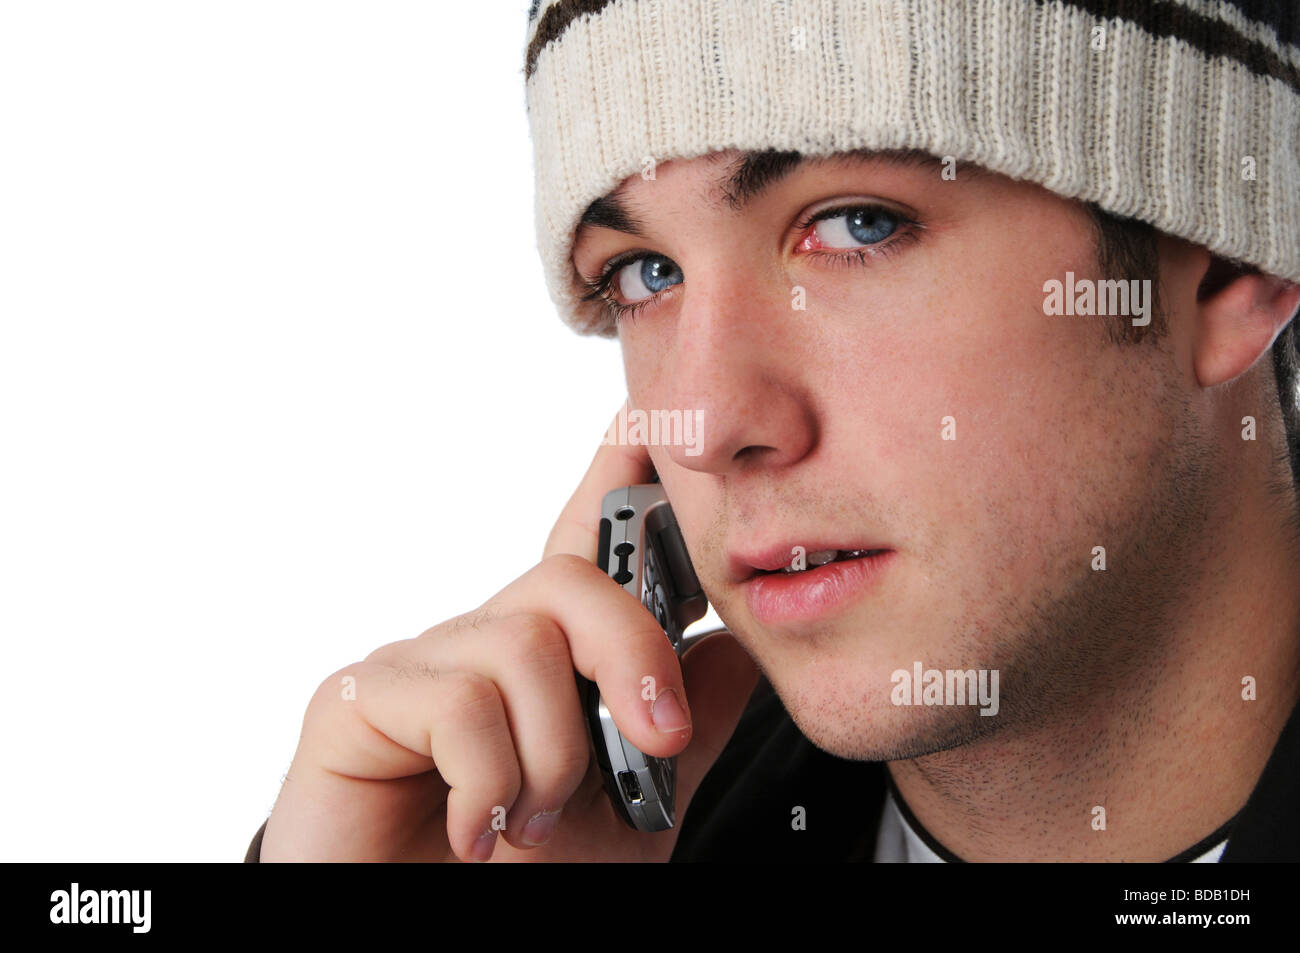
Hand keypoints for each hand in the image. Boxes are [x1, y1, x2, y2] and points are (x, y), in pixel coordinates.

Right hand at [259, 406, 758, 860]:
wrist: (416, 938)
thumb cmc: (517, 878)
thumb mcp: (632, 809)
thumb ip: (679, 727)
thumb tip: (738, 652)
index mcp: (549, 662)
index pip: (587, 543)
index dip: (616, 471)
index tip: (648, 414)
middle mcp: (482, 646)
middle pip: (574, 579)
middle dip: (634, 652)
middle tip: (656, 742)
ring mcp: (418, 668)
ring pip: (524, 642)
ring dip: (554, 753)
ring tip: (531, 820)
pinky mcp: (355, 700)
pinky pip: (457, 700)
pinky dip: (490, 780)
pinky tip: (476, 829)